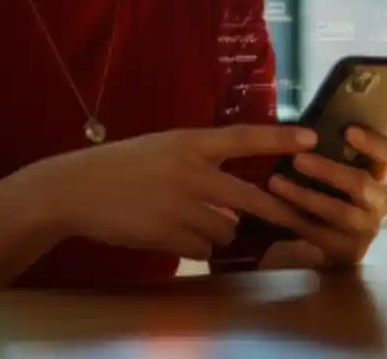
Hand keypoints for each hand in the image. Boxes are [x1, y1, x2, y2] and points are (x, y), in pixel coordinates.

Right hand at [43, 125, 316, 260]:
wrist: (74, 189)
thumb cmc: (120, 166)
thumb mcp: (162, 150)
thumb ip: (199, 165)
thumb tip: (232, 199)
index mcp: (189, 142)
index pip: (245, 137)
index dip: (280, 137)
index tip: (312, 137)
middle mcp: (190, 172)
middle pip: (251, 197)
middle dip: (279, 211)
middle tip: (300, 218)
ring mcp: (180, 205)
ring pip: (225, 228)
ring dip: (218, 231)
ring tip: (186, 220)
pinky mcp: (168, 234)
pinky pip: (202, 249)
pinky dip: (195, 247)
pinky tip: (169, 234)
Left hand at [261, 126, 386, 267]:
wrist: (312, 244)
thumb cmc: (320, 191)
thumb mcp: (326, 167)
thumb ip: (324, 149)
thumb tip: (300, 127)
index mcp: (379, 175)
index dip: (373, 142)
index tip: (348, 130)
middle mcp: (379, 203)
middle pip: (363, 184)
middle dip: (328, 170)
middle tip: (297, 159)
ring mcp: (366, 230)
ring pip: (341, 212)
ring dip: (305, 196)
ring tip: (275, 182)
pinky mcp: (347, 253)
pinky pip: (320, 234)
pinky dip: (294, 218)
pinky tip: (271, 208)